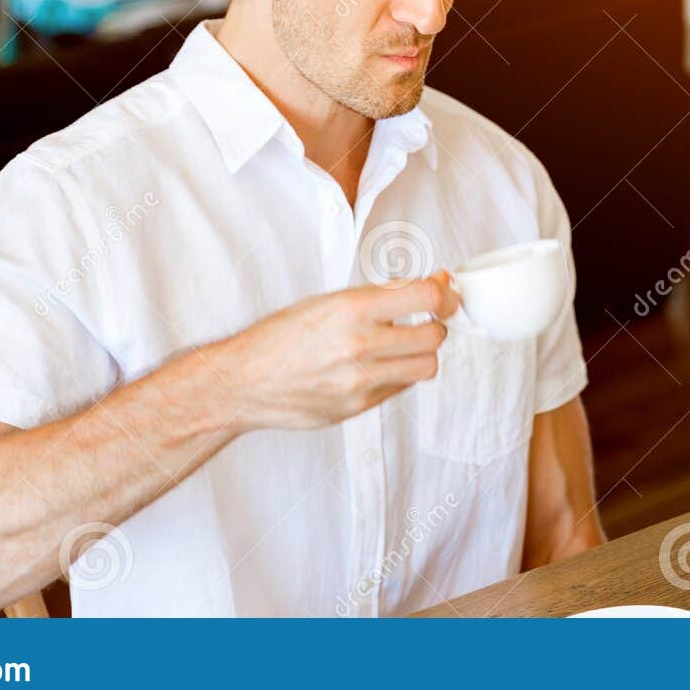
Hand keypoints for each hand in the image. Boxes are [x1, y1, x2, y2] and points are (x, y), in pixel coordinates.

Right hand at [219, 274, 457, 430]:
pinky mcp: (358, 406)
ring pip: (426, 366)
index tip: (447, 294)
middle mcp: (359, 345)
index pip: (425, 297)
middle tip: (426, 318)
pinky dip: (399, 373)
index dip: (446, 294)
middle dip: (436, 324)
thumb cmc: (280, 336)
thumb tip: (434, 283)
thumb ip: (381, 295)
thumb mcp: (328, 301)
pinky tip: (380, 364)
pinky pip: (401, 387)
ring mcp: (361, 380)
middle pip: (435, 335)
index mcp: (351, 308)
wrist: (242, 382)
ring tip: (404, 344)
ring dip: (423, 352)